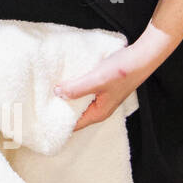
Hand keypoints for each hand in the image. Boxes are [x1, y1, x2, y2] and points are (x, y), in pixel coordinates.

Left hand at [52, 22, 175, 131]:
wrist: (143, 56)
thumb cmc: (123, 70)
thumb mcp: (96, 79)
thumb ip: (77, 88)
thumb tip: (57, 93)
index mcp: (98, 113)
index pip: (73, 125)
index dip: (57, 122)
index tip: (41, 119)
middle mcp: (100, 108)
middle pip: (74, 114)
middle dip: (59, 109)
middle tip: (40, 104)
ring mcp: (102, 98)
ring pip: (78, 101)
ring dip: (67, 96)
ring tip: (49, 91)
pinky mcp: (103, 87)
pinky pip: (83, 91)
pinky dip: (74, 88)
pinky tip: (65, 80)